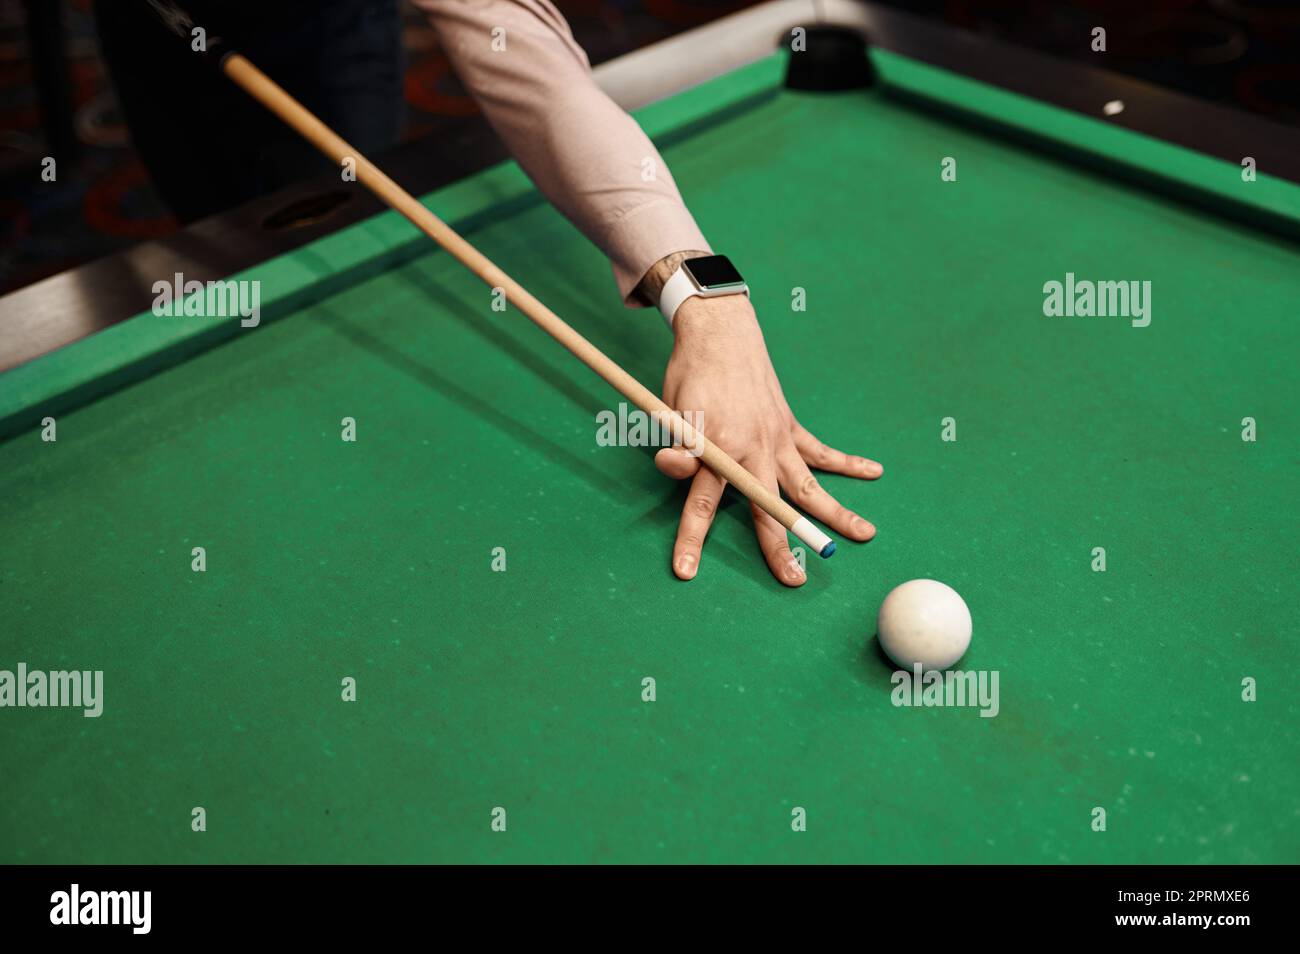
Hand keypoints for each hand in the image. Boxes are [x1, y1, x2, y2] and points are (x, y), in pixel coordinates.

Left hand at [654, 294, 881, 585]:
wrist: (721, 333)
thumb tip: (676, 472)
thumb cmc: (691, 376)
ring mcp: (777, 439)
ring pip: (809, 484)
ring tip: (865, 534)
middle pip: (769, 508)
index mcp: (718, 447)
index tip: (686, 571)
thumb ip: (677, 448)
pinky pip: (821, 450)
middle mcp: (753, 448)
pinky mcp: (790, 427)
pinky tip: (873, 472)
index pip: (701, 504)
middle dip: (781, 547)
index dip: (691, 538)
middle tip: (794, 580)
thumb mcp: (671, 412)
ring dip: (837, 511)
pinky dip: (848, 462)